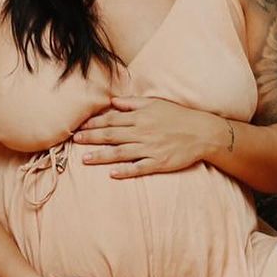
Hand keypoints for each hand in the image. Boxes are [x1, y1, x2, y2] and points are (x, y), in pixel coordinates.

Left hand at [73, 95, 219, 177]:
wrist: (202, 132)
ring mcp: (150, 148)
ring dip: (102, 156)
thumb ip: (132, 103)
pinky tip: (112, 174)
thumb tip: (112, 102)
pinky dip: (126, 171)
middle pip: (112, 135)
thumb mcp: (155, 103)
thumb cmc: (178, 116)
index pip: (111, 120)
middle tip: (74, 140)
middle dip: (91, 138)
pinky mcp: (159, 162)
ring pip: (121, 153)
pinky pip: (139, 168)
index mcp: (140, 117)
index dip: (93, 123)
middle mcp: (142, 132)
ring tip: (84, 159)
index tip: (78, 127)